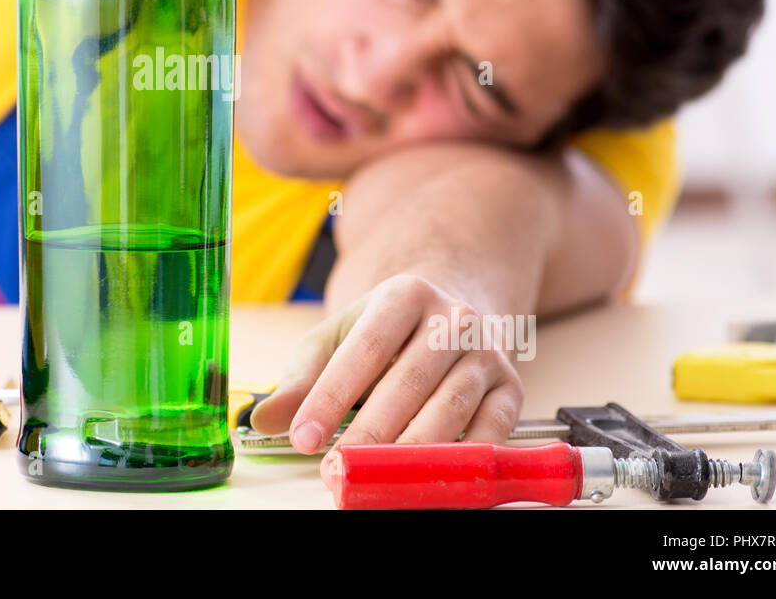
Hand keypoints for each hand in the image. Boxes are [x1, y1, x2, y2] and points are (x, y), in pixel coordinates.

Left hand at [248, 274, 524, 475]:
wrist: (447, 316)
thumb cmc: (385, 333)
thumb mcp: (336, 341)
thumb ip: (299, 380)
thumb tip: (264, 418)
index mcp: (403, 296)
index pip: (364, 349)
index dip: (332, 397)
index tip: (304, 437)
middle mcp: (451, 318)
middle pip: (409, 382)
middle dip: (371, 433)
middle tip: (339, 467)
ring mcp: (486, 352)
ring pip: (452, 408)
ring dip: (414, 451)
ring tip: (378, 479)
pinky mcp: (511, 387)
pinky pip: (493, 430)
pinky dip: (464, 459)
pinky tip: (433, 478)